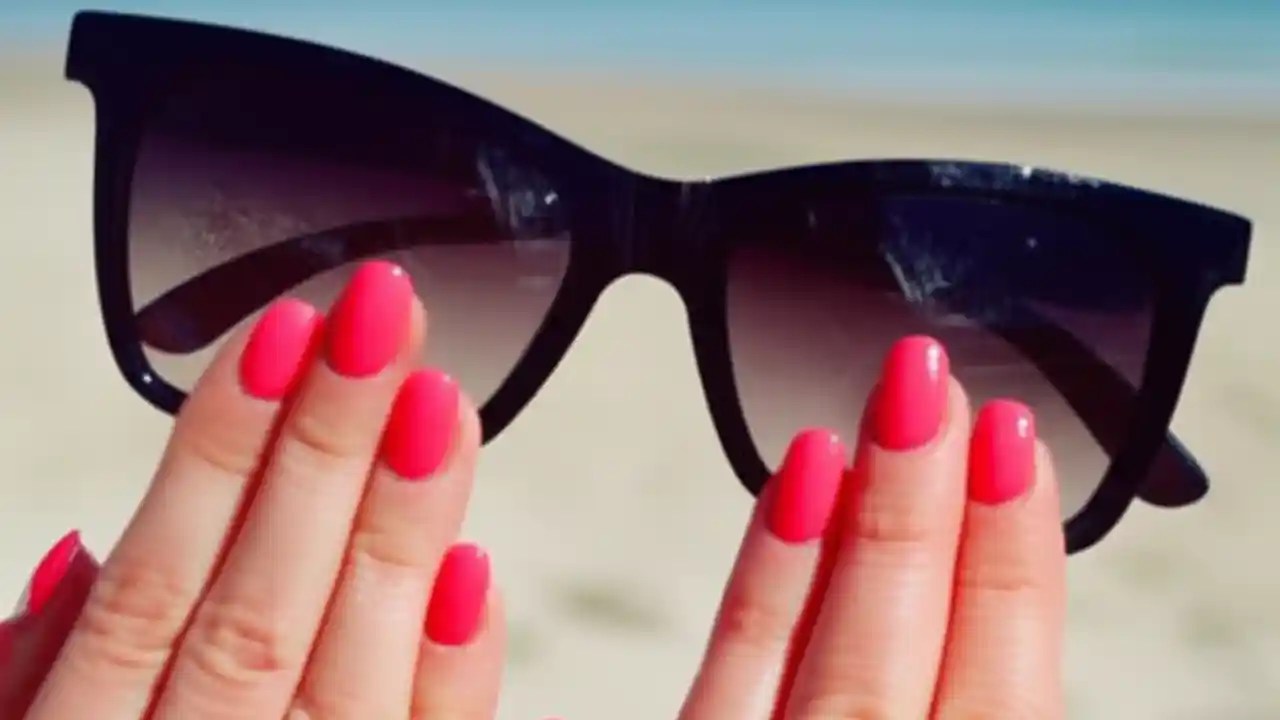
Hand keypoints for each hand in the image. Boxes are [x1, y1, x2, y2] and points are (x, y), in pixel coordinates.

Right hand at [15, 261, 505, 718]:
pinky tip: (477, 570)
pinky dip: (453, 670)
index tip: (284, 334)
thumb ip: (39, 665)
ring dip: (400, 524)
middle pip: (263, 599)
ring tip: (438, 402)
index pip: (153, 583)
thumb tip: (80, 553)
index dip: (219, 451)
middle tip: (380, 321)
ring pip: (351, 659)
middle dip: (327, 446)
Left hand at [679, 336, 1065, 718]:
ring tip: (897, 401)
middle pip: (912, 643)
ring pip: (842, 652)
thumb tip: (994, 614)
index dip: (1018, 566)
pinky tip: (793, 484)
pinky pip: (733, 676)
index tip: (1019, 449)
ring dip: (873, 518)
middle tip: (942, 387)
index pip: (1012, 693)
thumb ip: (967, 687)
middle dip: (933, 507)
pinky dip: (771, 580)